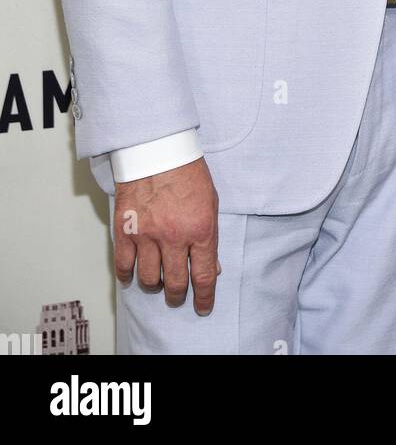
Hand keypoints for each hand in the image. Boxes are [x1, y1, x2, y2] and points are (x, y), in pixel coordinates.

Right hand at [113, 157, 219, 312]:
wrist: (157, 149)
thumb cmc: (187, 171)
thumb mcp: (211, 202)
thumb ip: (210, 237)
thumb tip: (212, 267)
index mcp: (200, 230)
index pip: (204, 276)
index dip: (205, 298)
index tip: (203, 308)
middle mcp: (174, 237)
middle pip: (175, 283)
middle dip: (178, 296)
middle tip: (177, 296)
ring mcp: (147, 235)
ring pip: (149, 279)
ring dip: (155, 285)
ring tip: (157, 281)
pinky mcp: (126, 230)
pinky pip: (124, 265)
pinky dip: (127, 275)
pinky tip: (132, 276)